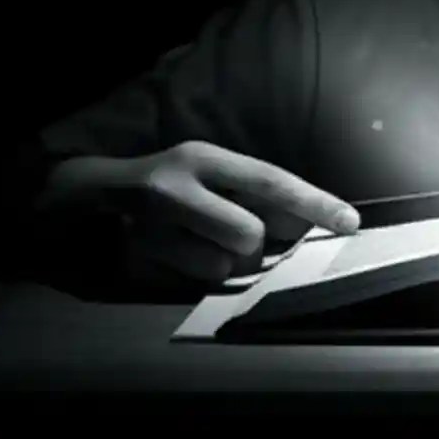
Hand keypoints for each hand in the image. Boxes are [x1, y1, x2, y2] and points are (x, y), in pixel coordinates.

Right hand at [43, 141, 359, 287]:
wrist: (88, 197)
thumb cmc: (169, 188)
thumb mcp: (209, 176)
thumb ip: (252, 196)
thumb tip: (303, 226)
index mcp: (204, 158)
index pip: (272, 180)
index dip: (315, 202)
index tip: (350, 221)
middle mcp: (178, 185)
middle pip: (250, 233)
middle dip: (258, 245)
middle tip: (244, 238)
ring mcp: (153, 224)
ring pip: (224, 264)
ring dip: (226, 262)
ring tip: (201, 242)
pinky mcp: (139, 256)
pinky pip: (197, 280)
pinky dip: (200, 273)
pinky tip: (181, 254)